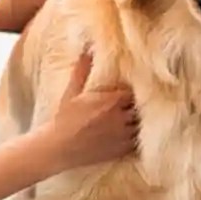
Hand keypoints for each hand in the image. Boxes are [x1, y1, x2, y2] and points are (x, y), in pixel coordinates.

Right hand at [45, 51, 137, 171]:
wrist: (58, 148)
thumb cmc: (63, 119)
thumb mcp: (71, 92)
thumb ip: (82, 70)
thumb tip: (87, 49)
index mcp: (110, 101)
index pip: (135, 90)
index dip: (135, 89)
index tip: (133, 88)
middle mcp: (120, 117)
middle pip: (142, 107)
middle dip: (140, 104)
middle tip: (137, 102)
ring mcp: (123, 135)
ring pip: (143, 124)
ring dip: (140, 120)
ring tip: (136, 117)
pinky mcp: (122, 150)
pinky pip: (139, 141)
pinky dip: (139, 136)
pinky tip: (132, 133)